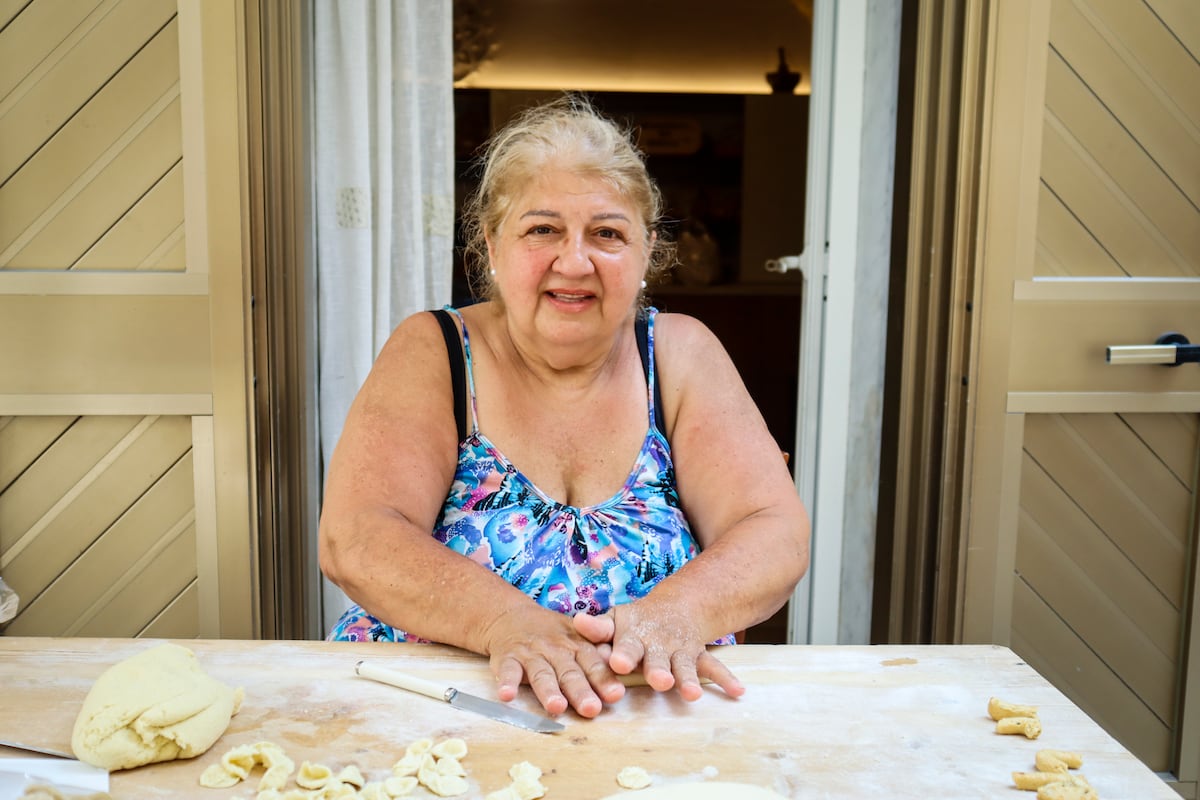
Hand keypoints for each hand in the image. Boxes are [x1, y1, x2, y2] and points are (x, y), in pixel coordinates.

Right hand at [481, 607, 625, 717]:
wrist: (512, 617)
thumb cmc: (554, 636)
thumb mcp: (579, 638)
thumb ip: (598, 655)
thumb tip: (624, 667)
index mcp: (577, 646)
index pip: (593, 664)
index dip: (604, 679)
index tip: (615, 695)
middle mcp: (556, 650)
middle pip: (569, 672)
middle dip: (580, 691)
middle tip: (591, 709)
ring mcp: (531, 654)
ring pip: (541, 674)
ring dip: (548, 691)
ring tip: (556, 707)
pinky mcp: (508, 658)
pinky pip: (507, 671)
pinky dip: (507, 683)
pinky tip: (507, 696)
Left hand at [573, 606, 744, 700]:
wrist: (674, 609)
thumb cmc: (634, 623)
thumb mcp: (615, 620)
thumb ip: (598, 628)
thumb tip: (577, 622)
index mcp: (634, 635)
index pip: (626, 645)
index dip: (623, 654)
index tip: (617, 663)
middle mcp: (658, 643)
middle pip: (658, 658)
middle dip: (658, 670)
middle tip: (658, 681)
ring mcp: (680, 650)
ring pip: (686, 665)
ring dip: (689, 679)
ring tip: (691, 695)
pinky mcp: (698, 656)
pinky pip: (714, 667)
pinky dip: (726, 679)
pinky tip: (738, 692)